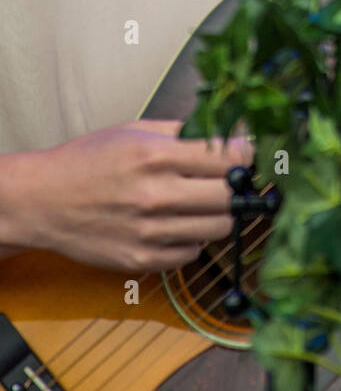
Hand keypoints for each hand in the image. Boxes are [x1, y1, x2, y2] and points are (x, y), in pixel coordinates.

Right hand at [6, 120, 253, 273]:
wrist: (43, 200)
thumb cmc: (89, 159)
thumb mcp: (136, 130)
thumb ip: (186, 132)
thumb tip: (234, 132)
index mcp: (157, 154)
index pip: (231, 158)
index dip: (247, 155)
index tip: (247, 155)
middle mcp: (156, 195)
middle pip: (232, 197)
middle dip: (238, 187)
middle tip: (231, 180)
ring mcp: (149, 232)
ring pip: (219, 228)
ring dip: (220, 214)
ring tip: (204, 202)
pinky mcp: (141, 260)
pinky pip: (192, 253)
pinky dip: (193, 239)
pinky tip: (178, 223)